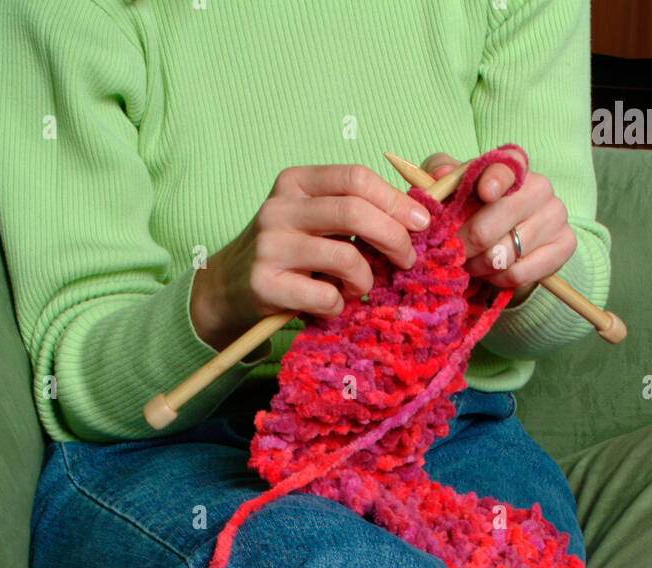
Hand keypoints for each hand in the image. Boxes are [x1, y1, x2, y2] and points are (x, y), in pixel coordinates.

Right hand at [191, 163, 430, 348]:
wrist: (230, 286)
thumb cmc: (289, 251)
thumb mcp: (314, 217)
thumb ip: (353, 210)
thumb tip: (415, 214)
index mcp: (296, 181)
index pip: (355, 178)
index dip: (395, 200)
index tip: (421, 223)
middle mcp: (279, 208)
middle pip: (354, 211)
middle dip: (393, 238)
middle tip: (407, 260)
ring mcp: (270, 246)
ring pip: (345, 257)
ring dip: (365, 279)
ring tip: (359, 288)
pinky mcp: (265, 284)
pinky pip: (325, 296)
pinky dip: (339, 305)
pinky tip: (331, 304)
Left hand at [421, 153, 576, 307]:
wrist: (503, 237)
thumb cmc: (472, 208)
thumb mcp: (451, 187)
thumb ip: (441, 175)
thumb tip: (442, 176)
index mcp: (512, 165)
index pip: (506, 168)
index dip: (496, 180)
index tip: (485, 193)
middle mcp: (540, 186)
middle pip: (493, 224)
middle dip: (465, 245)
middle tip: (456, 251)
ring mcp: (556, 215)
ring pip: (503, 254)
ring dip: (479, 265)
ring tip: (474, 260)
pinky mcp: (565, 245)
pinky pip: (519, 273)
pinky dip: (498, 278)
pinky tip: (493, 271)